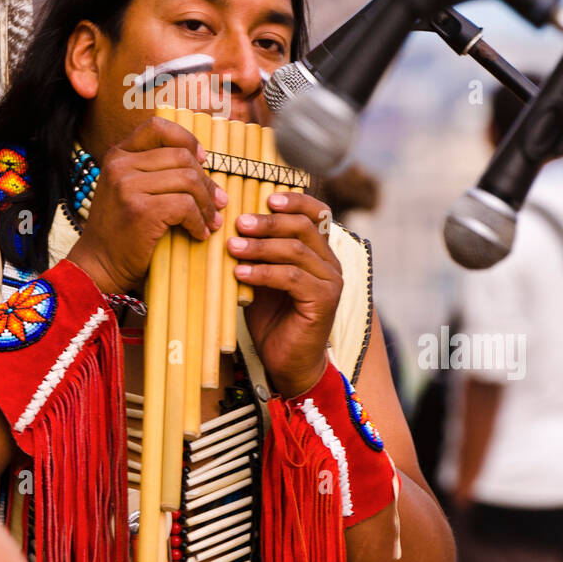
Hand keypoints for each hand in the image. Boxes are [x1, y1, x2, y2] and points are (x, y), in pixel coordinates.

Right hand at [69, 116, 226, 293]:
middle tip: (218, 202)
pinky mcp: (140, 209)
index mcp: (117, 154)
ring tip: (210, 220)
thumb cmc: (120, 230)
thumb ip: (152, 170)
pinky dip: (199, 221)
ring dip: (206, 203)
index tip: (203, 159)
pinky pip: (185, 205)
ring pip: (188, 180)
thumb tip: (203, 160)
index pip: (157, 126)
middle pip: (181, 156)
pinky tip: (198, 233)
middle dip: (206, 181)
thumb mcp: (127, 189)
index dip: (186, 139)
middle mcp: (120, 165)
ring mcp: (128, 186)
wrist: (98, 265)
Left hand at [228, 192, 342, 397]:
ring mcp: (331, 282)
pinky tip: (240, 273)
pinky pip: (292, 278)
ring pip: (296, 251)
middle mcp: (331, 263)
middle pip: (304, 227)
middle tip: (239, 223)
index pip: (317, 213)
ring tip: (233, 247)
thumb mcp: (262, 278)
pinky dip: (264, 273)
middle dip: (269, 222)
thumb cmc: (272, 319)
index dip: (295, 201)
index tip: (267, 198)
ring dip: (261, 247)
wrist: (287, 363)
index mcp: (319, 251)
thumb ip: (258, 253)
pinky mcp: (324, 301)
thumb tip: (231, 224)